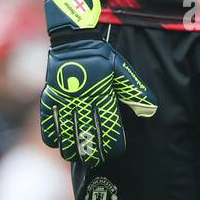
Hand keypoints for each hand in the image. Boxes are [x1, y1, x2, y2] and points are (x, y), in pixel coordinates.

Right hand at [39, 0, 156, 165]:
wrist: (74, 40)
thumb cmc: (100, 57)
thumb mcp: (121, 70)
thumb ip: (135, 92)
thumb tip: (151, 110)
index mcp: (102, 95)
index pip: (109, 129)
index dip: (112, 145)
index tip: (114, 152)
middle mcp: (83, 101)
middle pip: (87, 138)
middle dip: (92, 154)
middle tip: (96, 160)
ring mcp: (64, 101)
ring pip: (67, 136)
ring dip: (73, 150)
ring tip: (78, 155)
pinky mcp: (49, 98)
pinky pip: (48, 125)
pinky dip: (53, 137)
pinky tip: (59, 142)